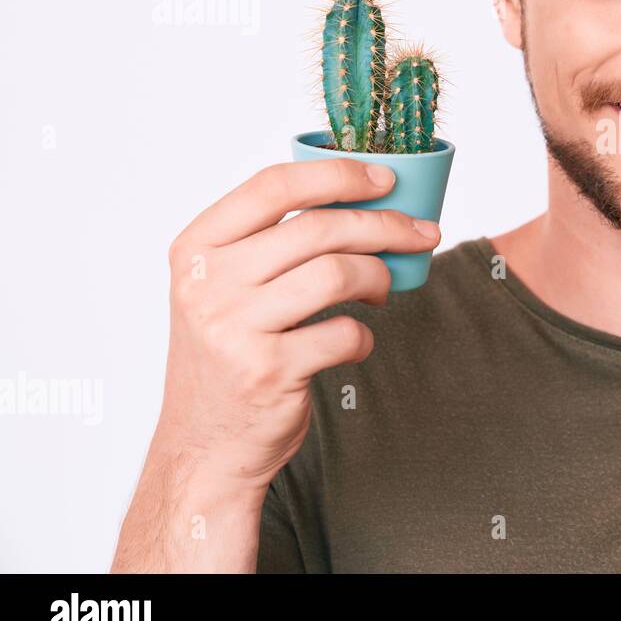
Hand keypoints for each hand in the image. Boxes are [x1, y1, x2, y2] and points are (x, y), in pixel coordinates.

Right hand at [158, 159, 442, 491]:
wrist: (204, 446)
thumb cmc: (228, 356)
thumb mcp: (224, 289)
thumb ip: (270, 244)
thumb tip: (362, 201)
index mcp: (197, 248)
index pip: (273, 186)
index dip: (339, 174)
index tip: (386, 178)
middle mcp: (209, 283)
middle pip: (319, 228)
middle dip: (385, 225)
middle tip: (422, 233)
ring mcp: (235, 328)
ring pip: (337, 273)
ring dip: (378, 276)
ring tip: (382, 288)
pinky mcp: (269, 371)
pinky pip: (344, 333)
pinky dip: (364, 336)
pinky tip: (355, 342)